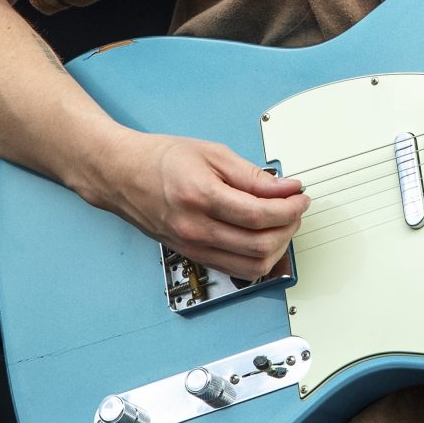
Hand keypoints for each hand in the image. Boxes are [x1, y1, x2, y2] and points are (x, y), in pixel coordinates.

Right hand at [97, 131, 308, 278]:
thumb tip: (286, 188)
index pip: (260, 215)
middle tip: (295, 207)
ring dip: (278, 246)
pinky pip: (237, 269)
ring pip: (252, 266)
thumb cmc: (162, 160)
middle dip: (289, 226)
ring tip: (283, 222)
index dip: (290, 208)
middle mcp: (195, 229)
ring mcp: (193, 247)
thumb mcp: (213, 153)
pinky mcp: (193, 256)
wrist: (123, 175)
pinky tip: (263, 236)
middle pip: (261, 245)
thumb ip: (252, 175)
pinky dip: (258, 257)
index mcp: (201, 197)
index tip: (301, 196)